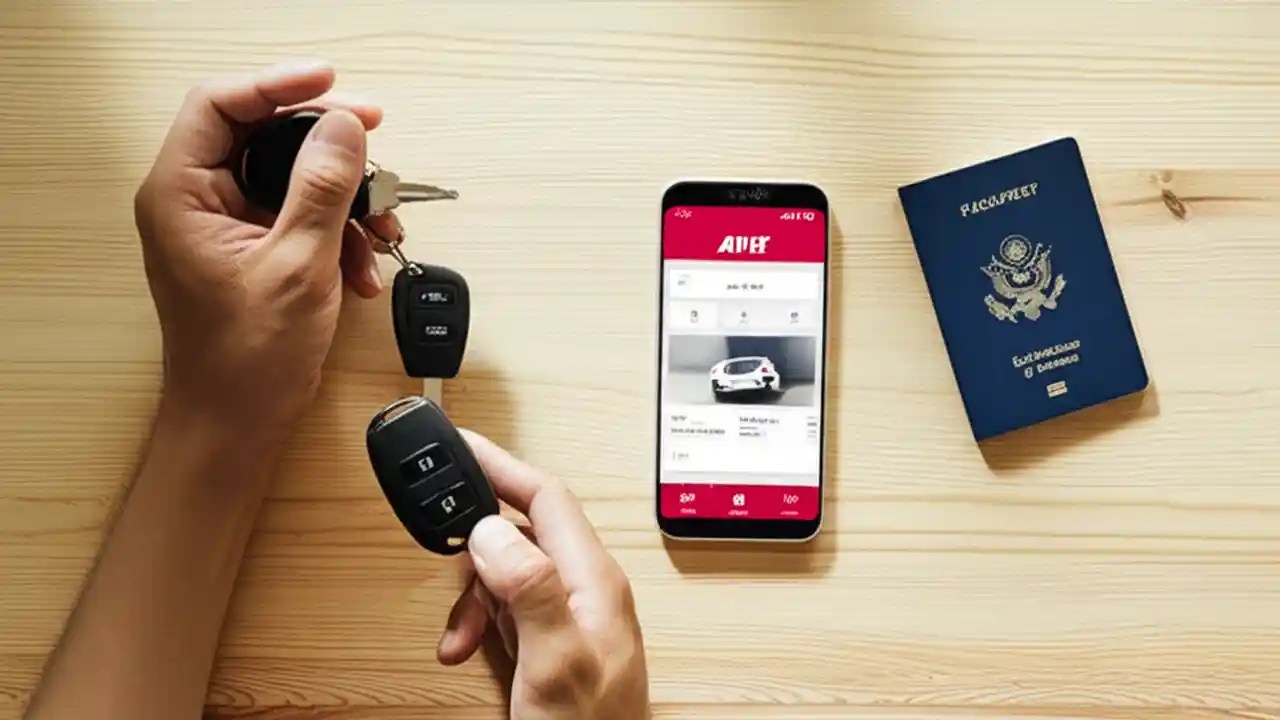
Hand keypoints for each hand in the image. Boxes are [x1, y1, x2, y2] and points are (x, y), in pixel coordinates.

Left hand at [133, 60, 399, 437]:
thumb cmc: (246, 362)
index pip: (222, 105)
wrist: (238, 425)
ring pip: (292, 177)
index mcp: (181, 194)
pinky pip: (301, 215)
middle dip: (330, 148)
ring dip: (346, 201)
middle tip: (376, 149)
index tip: (334, 84)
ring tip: (382, 232)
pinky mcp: (254, 248)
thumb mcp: (297, 265)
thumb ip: (323, 189)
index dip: (279, 85)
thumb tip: (344, 126)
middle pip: (264, 134)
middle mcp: (197, 200)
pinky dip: (340, 233)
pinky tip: (364, 267)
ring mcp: (226, 225)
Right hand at [438, 431, 650, 719]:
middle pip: (520, 530)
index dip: (502, 465)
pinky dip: (478, 620)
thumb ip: (531, 590)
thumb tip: (493, 532)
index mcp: (594, 581)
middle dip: (474, 547)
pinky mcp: (551, 640)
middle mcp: (585, 589)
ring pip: (506, 570)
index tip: (461, 444)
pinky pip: (507, 607)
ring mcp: (569, 616)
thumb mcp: (556, 663)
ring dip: (472, 595)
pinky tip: (468, 648)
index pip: (546, 497)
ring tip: (460, 634)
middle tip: (444, 562)